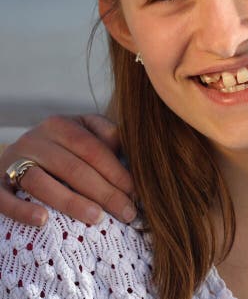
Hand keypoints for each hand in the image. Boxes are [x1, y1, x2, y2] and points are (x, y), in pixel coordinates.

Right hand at [0, 114, 135, 225]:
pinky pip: (4, 199)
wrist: (20, 156)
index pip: (92, 149)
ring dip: (71, 202)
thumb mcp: (84, 132)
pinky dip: (22, 210)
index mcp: (59, 125)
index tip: (136, 192)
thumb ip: (107, 135)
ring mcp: (11, 162)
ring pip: (41, 182)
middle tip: (127, 212)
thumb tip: (132, 149)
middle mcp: (33, 139)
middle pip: (72, 168)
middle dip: (104, 192)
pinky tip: (44, 220)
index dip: (117, 171)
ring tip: (97, 218)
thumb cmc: (64, 148)